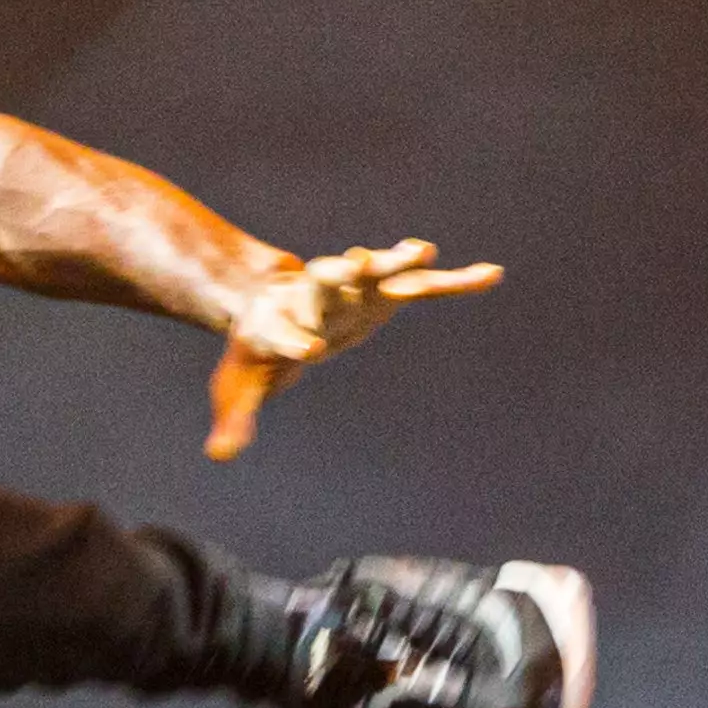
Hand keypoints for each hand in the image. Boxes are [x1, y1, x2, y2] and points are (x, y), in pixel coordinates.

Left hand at [200, 236, 496, 456]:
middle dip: (343, 273)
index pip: (284, 332)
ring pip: (377, 272)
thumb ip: (234, 420)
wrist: (270, 309)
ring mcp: (351, 289)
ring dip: (397, 261)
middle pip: (328, 281)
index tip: (309, 351)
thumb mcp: (240, 388)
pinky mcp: (381, 292)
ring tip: (423, 250)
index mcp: (275, 322)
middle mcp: (313, 297)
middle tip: (356, 261)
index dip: (294, 341)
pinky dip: (453, 281)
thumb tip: (217, 457)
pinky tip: (490, 274)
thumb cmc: (255, 352)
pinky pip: (421, 286)